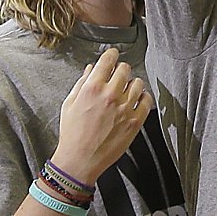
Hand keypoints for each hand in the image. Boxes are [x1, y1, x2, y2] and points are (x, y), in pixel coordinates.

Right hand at [50, 46, 152, 186]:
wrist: (79, 161)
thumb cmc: (72, 134)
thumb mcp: (69, 104)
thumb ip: (82, 83)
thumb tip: (91, 68)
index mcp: (92, 88)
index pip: (109, 59)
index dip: (111, 55)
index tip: (113, 57)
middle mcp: (110, 95)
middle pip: (125, 69)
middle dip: (120, 71)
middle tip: (117, 78)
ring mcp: (124, 108)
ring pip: (138, 83)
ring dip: (131, 85)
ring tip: (125, 92)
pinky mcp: (134, 121)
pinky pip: (147, 100)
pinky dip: (143, 98)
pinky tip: (135, 102)